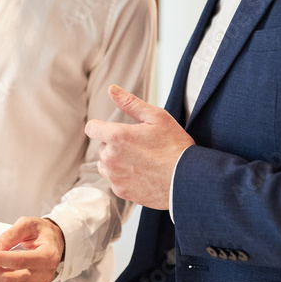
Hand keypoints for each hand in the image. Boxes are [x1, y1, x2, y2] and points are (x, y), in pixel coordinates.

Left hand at [84, 84, 194, 209]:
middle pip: (102, 146)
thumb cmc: (175, 146)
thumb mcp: (156, 117)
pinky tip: (143, 174)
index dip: (102, 126)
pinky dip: (124, 177)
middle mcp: (110, 158)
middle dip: (115, 144)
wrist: (188, 180)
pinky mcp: (121, 192)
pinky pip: (115, 181)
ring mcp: (115, 177)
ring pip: (106, 164)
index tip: (115, 129)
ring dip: (117, 161)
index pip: (91, 128)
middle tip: (141, 146)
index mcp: (116, 136)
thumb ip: (130, 102)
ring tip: (141, 161)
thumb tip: (112, 89)